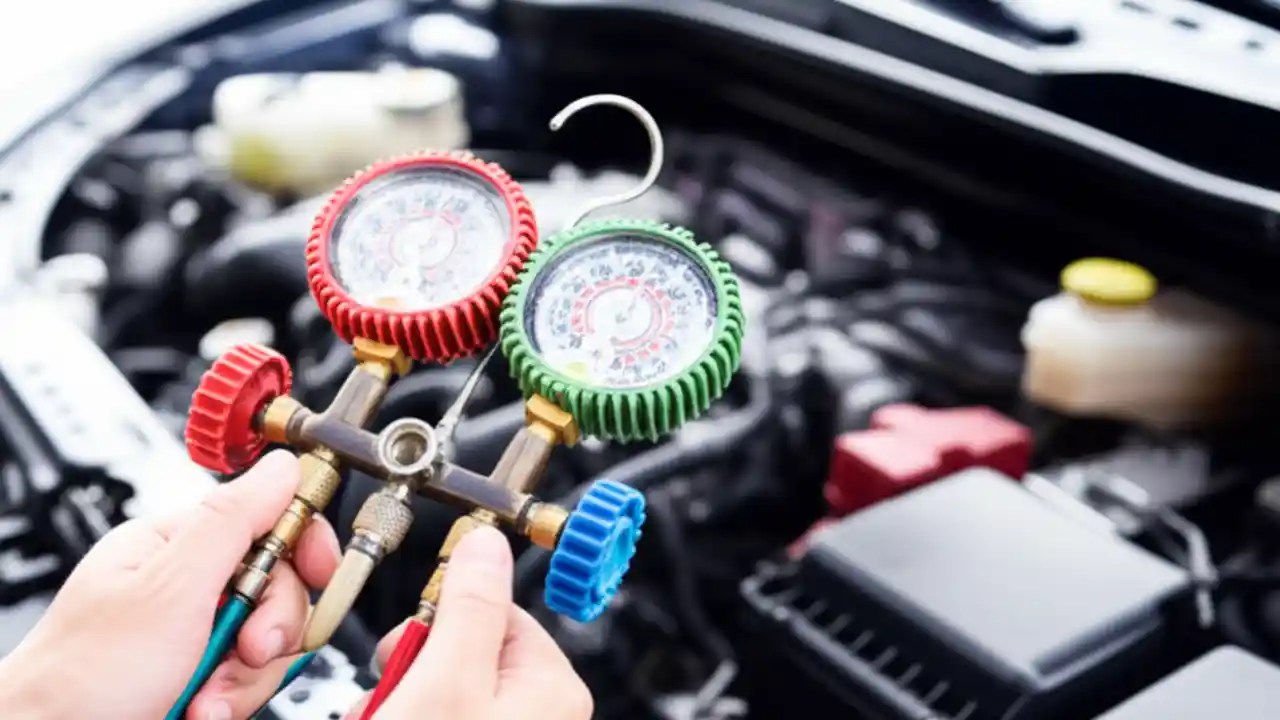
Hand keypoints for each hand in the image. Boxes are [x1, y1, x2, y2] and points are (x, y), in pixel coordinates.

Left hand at [0, 451, 339, 719]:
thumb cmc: (79, 677)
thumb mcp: (168, 589)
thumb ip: (231, 522)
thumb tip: (282, 467)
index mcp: (175, 545)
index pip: (266, 517)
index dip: (302, 542)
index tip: (319, 569)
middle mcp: (189, 587)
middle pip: (280, 585)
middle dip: (271, 624)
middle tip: (248, 647)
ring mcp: (198, 634)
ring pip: (272, 638)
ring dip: (248, 675)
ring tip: (208, 694)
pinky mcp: (205, 677)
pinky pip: (253, 680)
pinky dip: (234, 701)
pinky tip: (203, 709)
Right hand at [350, 526, 592, 719]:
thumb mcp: (446, 682)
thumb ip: (468, 607)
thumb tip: (485, 542)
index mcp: (551, 684)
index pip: (493, 610)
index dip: (439, 621)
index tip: (403, 645)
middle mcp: (542, 711)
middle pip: (463, 651)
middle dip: (413, 671)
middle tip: (387, 700)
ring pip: (443, 691)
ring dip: (402, 701)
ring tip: (383, 718)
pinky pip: (441, 717)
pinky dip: (410, 718)